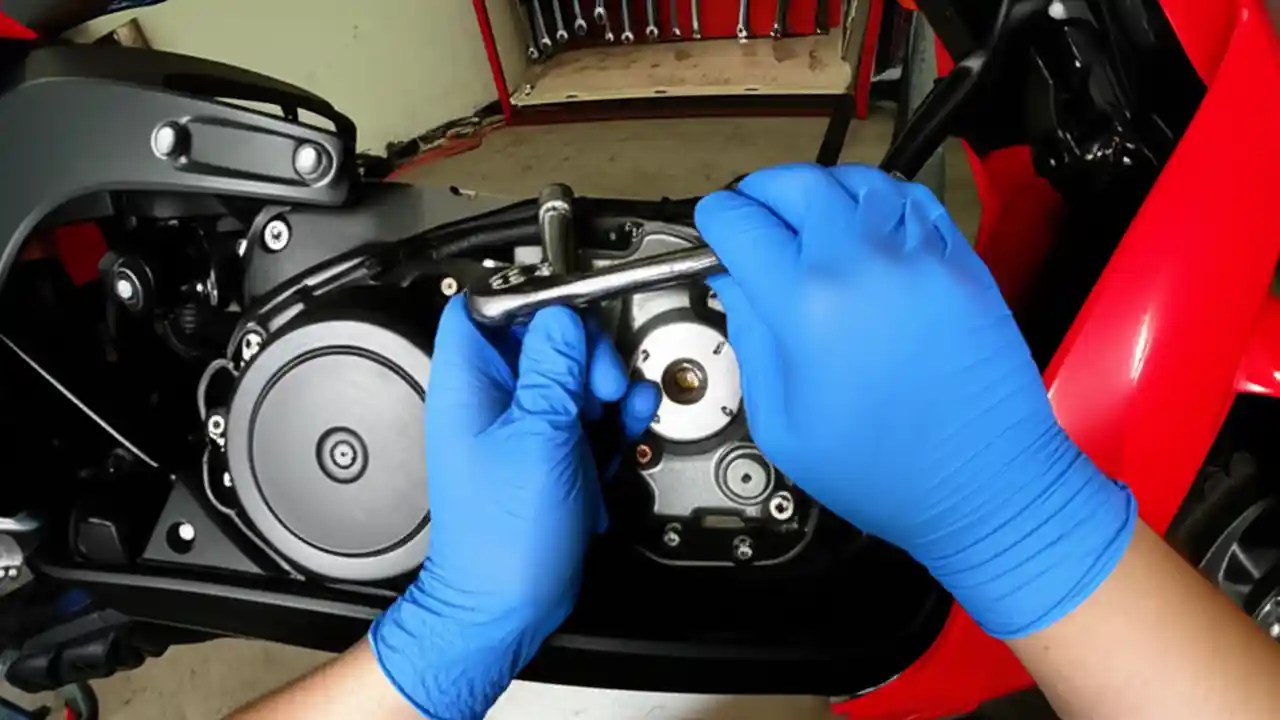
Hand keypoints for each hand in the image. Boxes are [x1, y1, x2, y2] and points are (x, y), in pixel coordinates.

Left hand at [369, 298, 658, 719]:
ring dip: (604, 388)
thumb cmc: (503, 538)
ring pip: (571, 378)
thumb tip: (562, 318)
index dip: (526, 300)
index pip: (483, 310)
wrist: (507, 604)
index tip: (568, 313)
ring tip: (618, 409)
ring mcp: (524, 429)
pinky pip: (585, 419)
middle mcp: (492, 402)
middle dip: (582, 352)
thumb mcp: (537, 437)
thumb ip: (553, 370)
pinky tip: (625, 429)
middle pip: (542, 339)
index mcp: (468, 387)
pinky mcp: (551, 455)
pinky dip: (610, 422)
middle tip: (599, 382)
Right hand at [695, 164, 1134, 637]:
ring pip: (858, 181)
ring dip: (822, 189)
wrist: (985, 485)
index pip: (742, 223)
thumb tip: (736, 283)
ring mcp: (920, 257)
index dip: (717, 223)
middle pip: (798, 184)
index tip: (715, 232)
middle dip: (762, 191)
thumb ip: (751, 339)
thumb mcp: (782, 424)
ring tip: (808, 216)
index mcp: (809, 307)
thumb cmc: (887, 471)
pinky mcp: (962, 263)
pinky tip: (866, 226)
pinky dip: (880, 200)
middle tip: (752, 214)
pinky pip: (914, 201)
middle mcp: (865, 265)